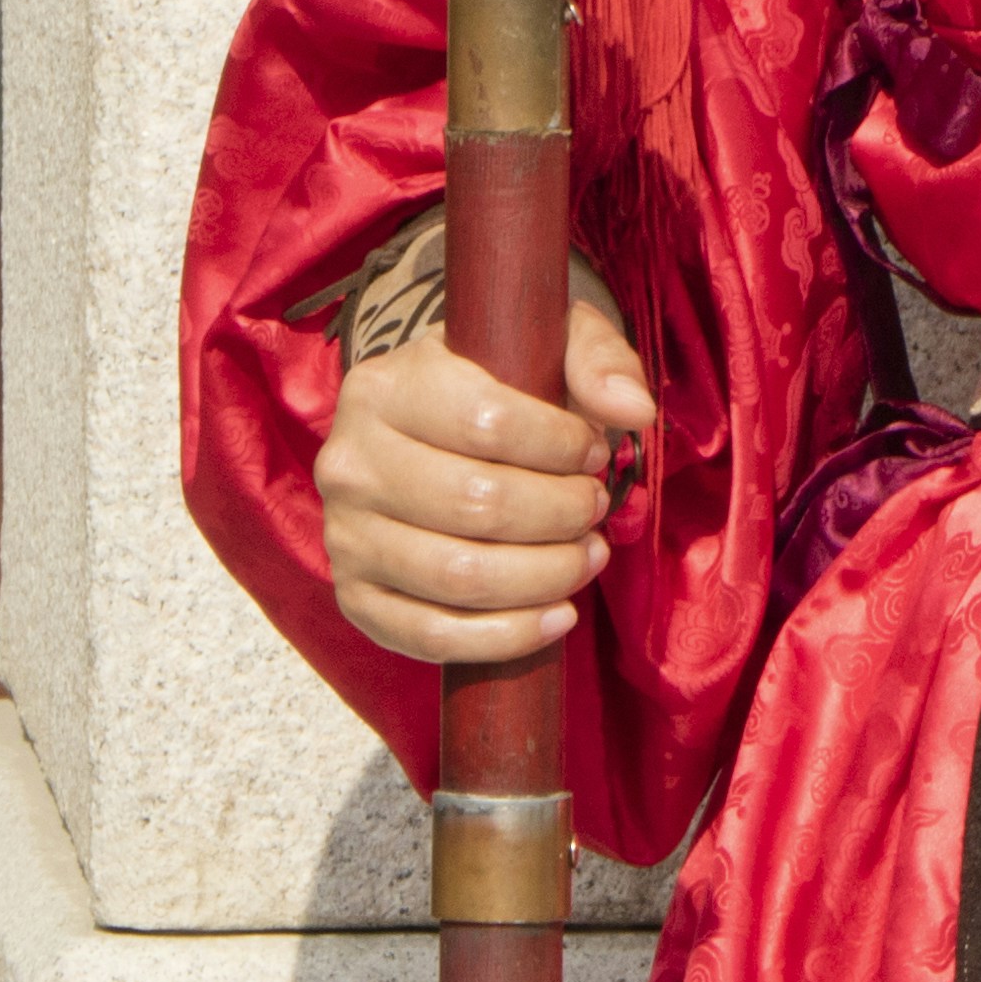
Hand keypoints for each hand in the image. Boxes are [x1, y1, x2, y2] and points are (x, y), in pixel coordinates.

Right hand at [315, 259, 653, 665]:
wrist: (425, 440)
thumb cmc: (497, 390)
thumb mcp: (545, 345)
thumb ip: (598, 361)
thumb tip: (635, 411)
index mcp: (383, 388)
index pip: (487, 423)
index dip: (561, 447)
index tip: (594, 454)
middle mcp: (349, 463)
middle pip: (478, 504)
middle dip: (561, 514)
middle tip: (596, 509)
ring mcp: (345, 537)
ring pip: (459, 575)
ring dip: (547, 575)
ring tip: (587, 556)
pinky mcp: (356, 599)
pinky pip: (432, 636)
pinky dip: (508, 636)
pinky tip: (559, 616)